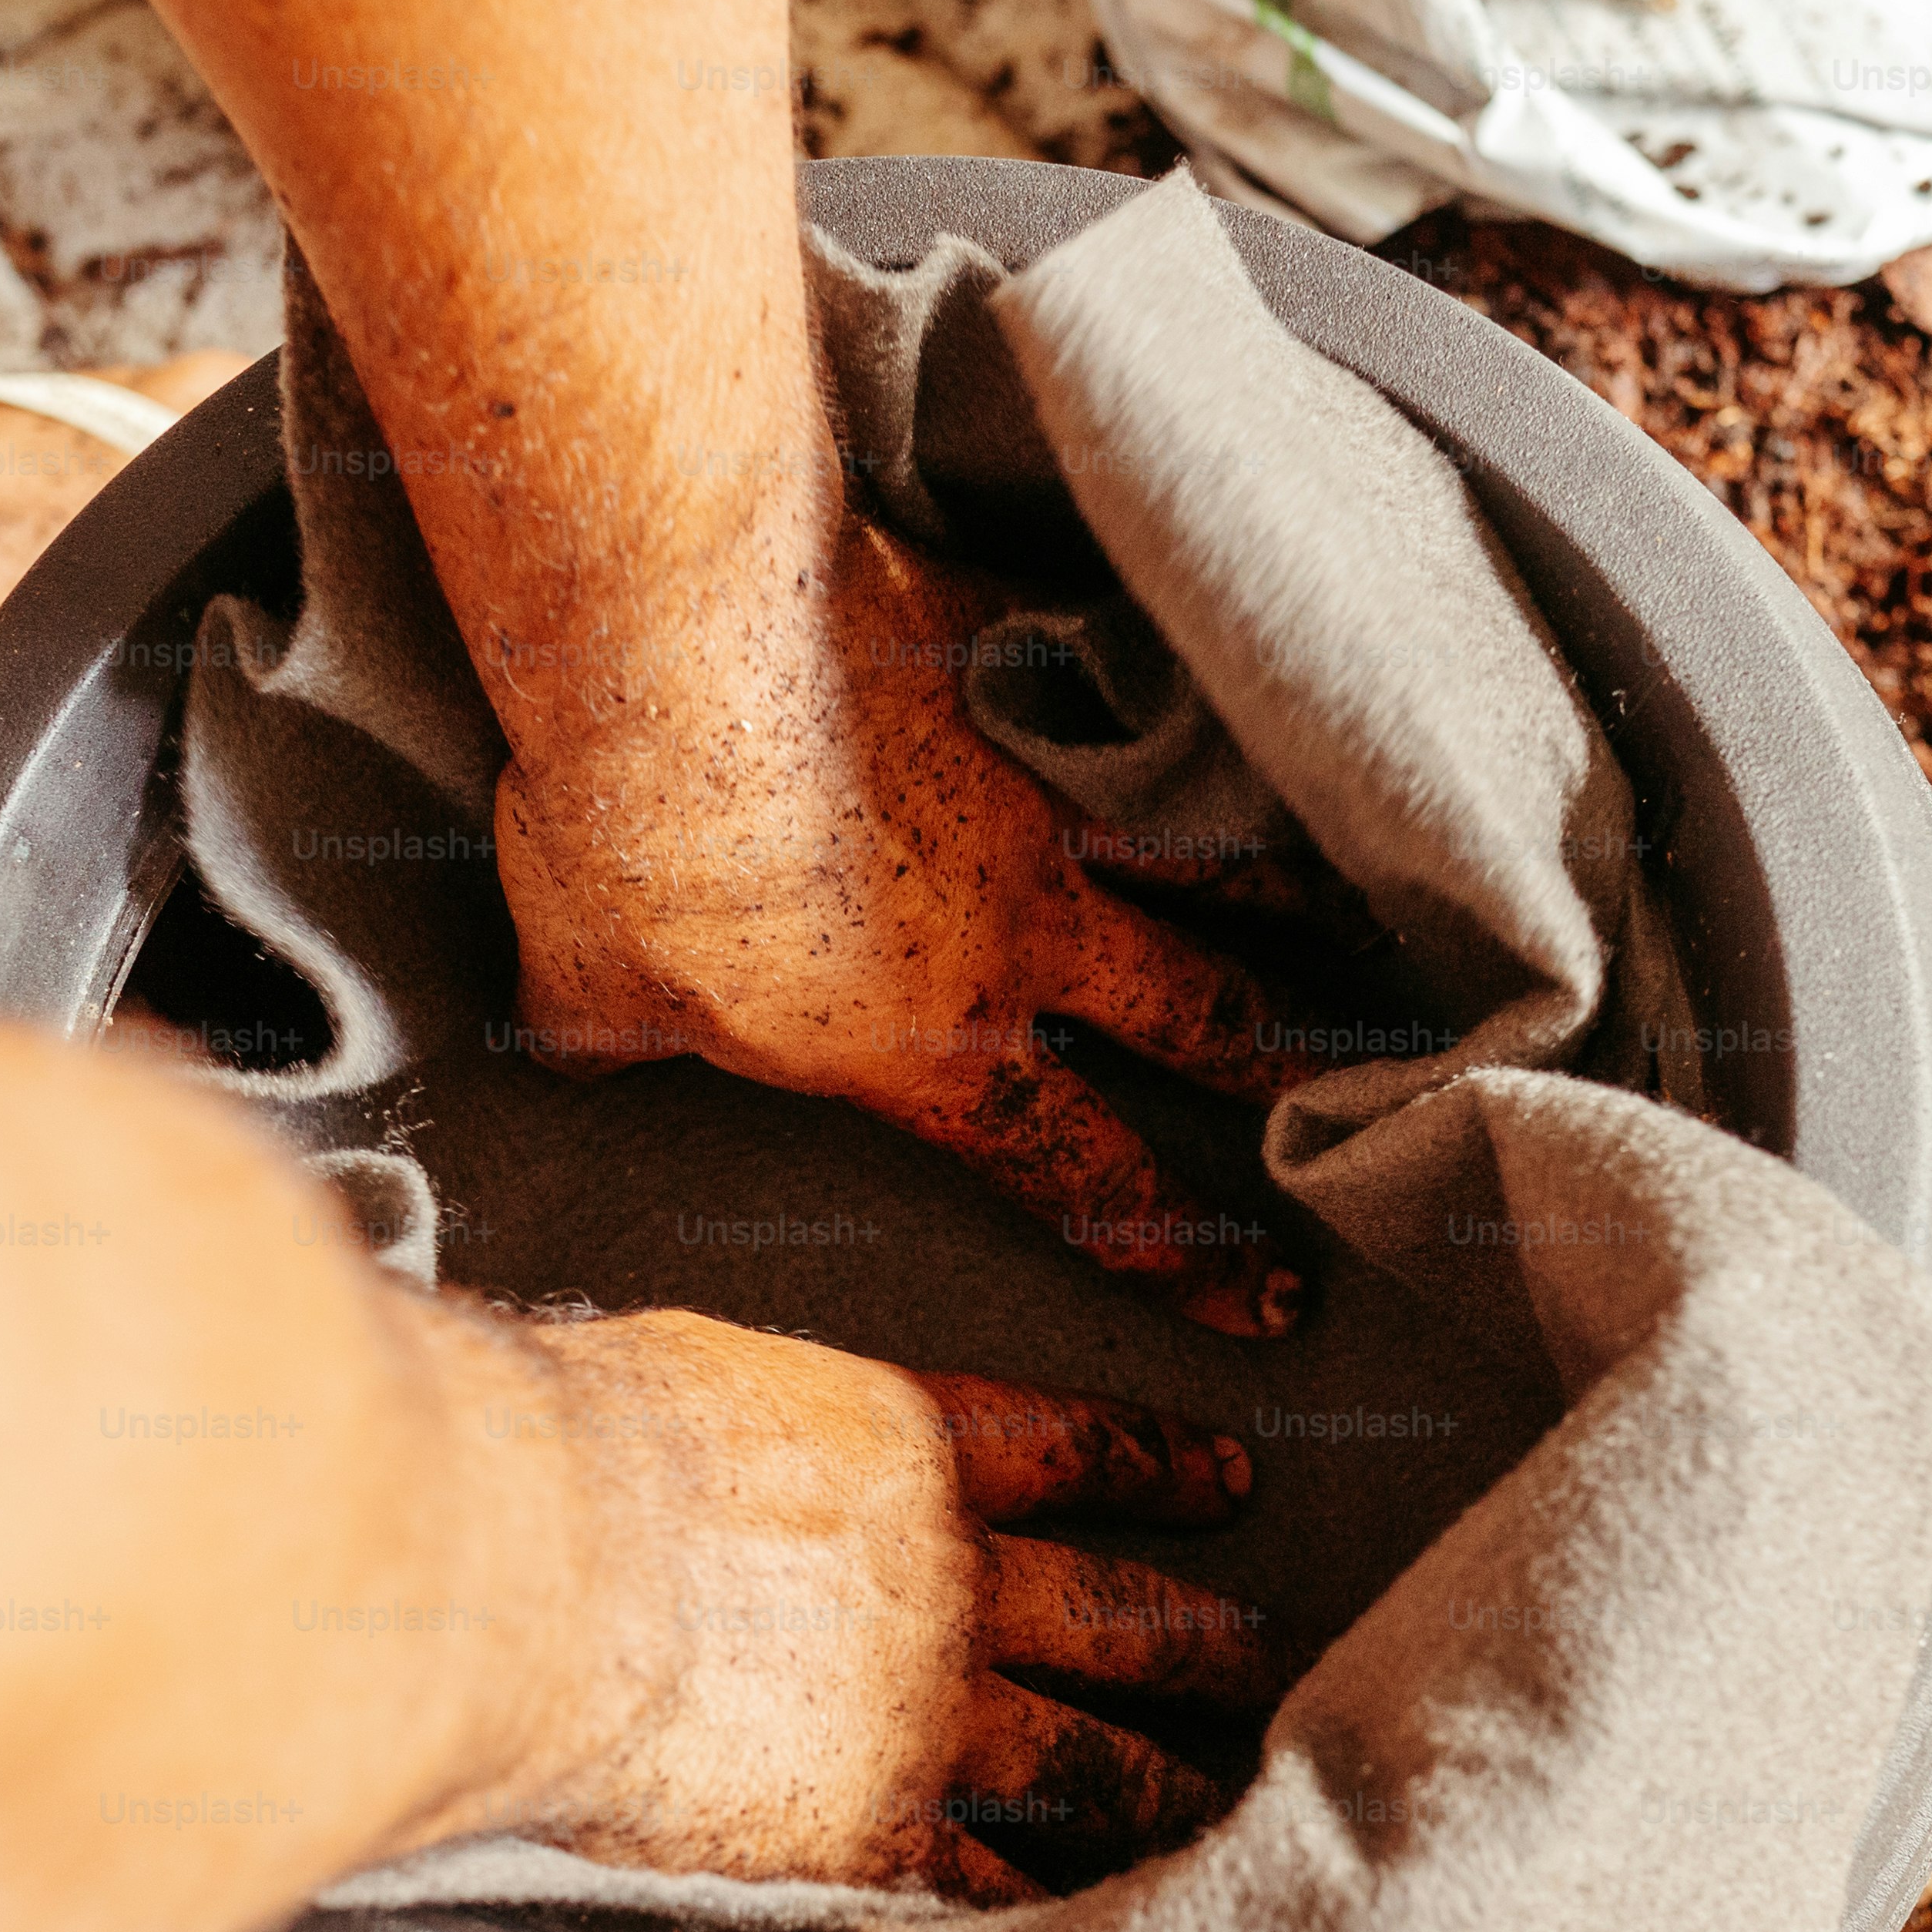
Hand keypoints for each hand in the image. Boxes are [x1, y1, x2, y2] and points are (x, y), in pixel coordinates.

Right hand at [427, 1308, 1280, 1901]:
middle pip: (1119, 1614)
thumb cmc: (574, 1445)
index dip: (1158, 1470)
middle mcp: (954, 1580)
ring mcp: (929, 1712)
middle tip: (1267, 1666)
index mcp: (913, 1450)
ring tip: (1211, 1809)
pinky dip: (1039, 1900)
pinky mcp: (871, 1828)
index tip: (1223, 1484)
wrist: (535, 1567)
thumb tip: (708, 1425)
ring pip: (1091, 1759)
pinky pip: (986, 1875)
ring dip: (1159, 1787)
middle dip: (1204, 1644)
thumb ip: (749, 1422)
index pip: (1075, 1453)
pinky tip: (1077, 1916)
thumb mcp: (690, 1376)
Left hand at [490, 513, 1320, 1333]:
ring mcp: (1041, 783)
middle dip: (1274, 1067)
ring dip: (1285, 889)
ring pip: (1209, 855)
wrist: (673, 633)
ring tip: (1354, 903)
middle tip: (1348, 1096)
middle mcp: (1020, 925)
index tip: (1260, 1298)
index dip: (1175, 1243)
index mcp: (926, 1040)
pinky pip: (1141, 693)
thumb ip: (610, 1036)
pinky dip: (1196, 706)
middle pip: (1195, 1012)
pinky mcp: (1026, 653)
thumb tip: (577, 1049)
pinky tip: (1232, 688)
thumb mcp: (583, 985)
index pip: (1076, 1170)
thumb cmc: (624, 833)